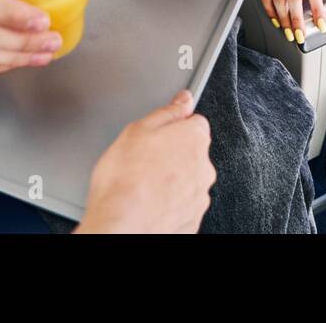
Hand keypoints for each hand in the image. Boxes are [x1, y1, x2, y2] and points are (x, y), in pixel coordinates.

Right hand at [76, 90, 214, 233]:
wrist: (121, 225)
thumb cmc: (125, 179)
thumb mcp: (138, 129)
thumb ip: (167, 112)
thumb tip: (183, 99)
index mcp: (194, 139)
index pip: (194, 122)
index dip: (174, 126)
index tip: (159, 133)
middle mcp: (204, 168)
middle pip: (192, 152)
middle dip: (172, 154)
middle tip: (144, 160)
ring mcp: (199, 197)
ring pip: (187, 180)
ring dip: (172, 180)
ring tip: (142, 184)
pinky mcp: (192, 220)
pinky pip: (182, 205)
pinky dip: (169, 203)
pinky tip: (149, 202)